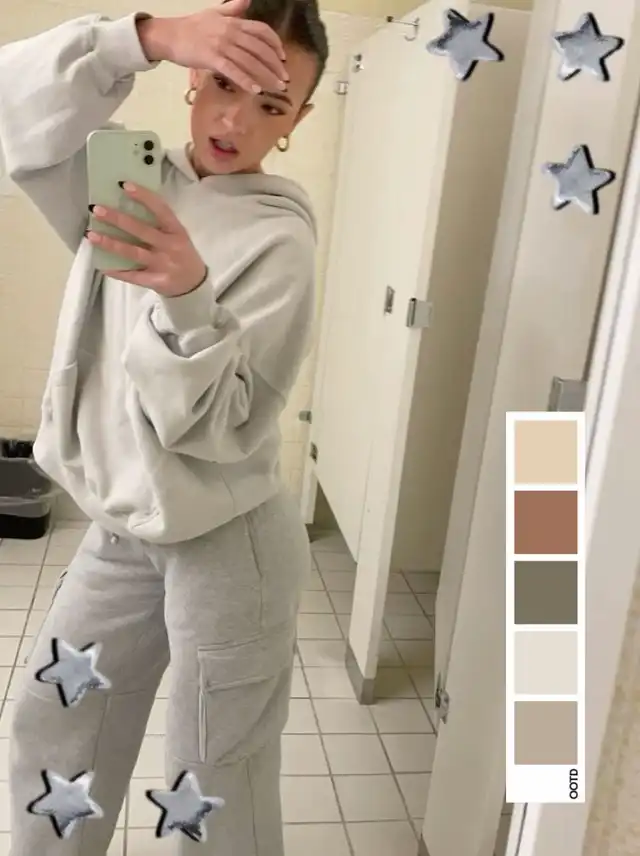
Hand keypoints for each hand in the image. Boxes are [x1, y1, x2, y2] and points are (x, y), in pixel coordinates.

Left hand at [87, 184, 207, 296]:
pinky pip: (133, 276)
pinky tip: (101, 265)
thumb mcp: (178, 236)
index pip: (161, 210)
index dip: (144, 197)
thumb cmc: (182, 254)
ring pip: (133, 253)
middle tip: (96, 210)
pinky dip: (117, 271)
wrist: (194, 285)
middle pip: (141, 230)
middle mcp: (170, 246)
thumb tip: (129, 206)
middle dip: (117, 219)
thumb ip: (160, 224)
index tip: (124, 185)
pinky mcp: (155, 281)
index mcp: (177, 231)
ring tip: (91, 235)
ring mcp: (162, 265)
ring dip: (111, 244)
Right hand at [137, 1, 288, 94]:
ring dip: (266, 76)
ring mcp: (222, 45)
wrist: (170, 35)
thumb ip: (233, 9)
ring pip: (250, 62)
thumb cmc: (192, 27)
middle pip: (260, 49)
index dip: (275, 45)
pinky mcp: (212, 58)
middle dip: (275, 66)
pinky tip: (256, 90)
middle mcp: (231, 32)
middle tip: (284, 80)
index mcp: (234, 22)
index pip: (261, 31)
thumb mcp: (214, 13)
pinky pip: (233, 71)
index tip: (283, 58)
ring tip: (276, 89)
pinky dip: (246, 81)